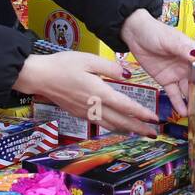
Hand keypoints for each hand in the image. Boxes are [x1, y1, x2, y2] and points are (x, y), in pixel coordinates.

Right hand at [14, 51, 159, 136]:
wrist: (39, 77)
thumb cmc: (63, 65)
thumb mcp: (89, 60)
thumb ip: (110, 68)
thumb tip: (128, 75)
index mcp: (98, 93)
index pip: (125, 106)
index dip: (142, 114)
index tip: (155, 119)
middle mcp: (93, 107)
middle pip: (121, 122)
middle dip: (139, 129)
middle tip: (154, 134)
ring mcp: (85, 113)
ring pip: (111, 125)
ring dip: (128, 130)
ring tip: (140, 132)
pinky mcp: (79, 114)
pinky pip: (101, 123)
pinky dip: (114, 126)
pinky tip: (119, 126)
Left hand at [119, 8, 194, 116]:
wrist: (134, 34)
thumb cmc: (155, 32)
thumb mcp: (171, 40)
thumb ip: (185, 49)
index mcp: (194, 53)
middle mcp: (188, 65)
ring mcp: (177, 74)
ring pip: (188, 90)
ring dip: (194, 101)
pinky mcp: (166, 80)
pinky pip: (174, 94)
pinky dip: (179, 103)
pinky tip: (184, 113)